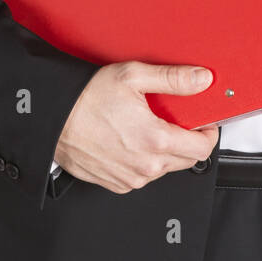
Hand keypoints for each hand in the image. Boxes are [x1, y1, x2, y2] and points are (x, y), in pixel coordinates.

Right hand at [53, 61, 218, 193]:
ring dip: (166, 152)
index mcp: (155, 139)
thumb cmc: (87, 97)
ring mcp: (131, 178)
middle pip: (187, 160)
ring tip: (148, 127)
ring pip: (165, 169)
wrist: (53, 117)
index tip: (204, 123)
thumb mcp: (133, 76)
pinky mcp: (117, 184)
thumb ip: (173, 78)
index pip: (202, 148)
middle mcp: (145, 165)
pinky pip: (142, 176)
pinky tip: (131, 141)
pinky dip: (145, 161)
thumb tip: (201, 79)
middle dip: (188, 141)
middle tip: (177, 121)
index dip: (209, 133)